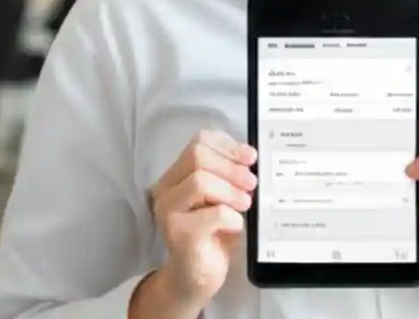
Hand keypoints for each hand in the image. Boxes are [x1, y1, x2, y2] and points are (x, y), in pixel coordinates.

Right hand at [131, 130, 256, 317]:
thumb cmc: (213, 234)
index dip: (228, 145)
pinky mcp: (179, 234)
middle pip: (198, 156)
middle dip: (231, 167)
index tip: (250, 157)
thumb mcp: (223, 197)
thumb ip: (228, 175)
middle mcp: (166, 189)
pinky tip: (235, 226)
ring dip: (231, 191)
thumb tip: (249, 154)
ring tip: (246, 204)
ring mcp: (169, 212)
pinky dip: (232, 218)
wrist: (197, 277)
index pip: (199, 141)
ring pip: (201, 181)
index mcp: (176, 175)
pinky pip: (213, 214)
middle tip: (252, 183)